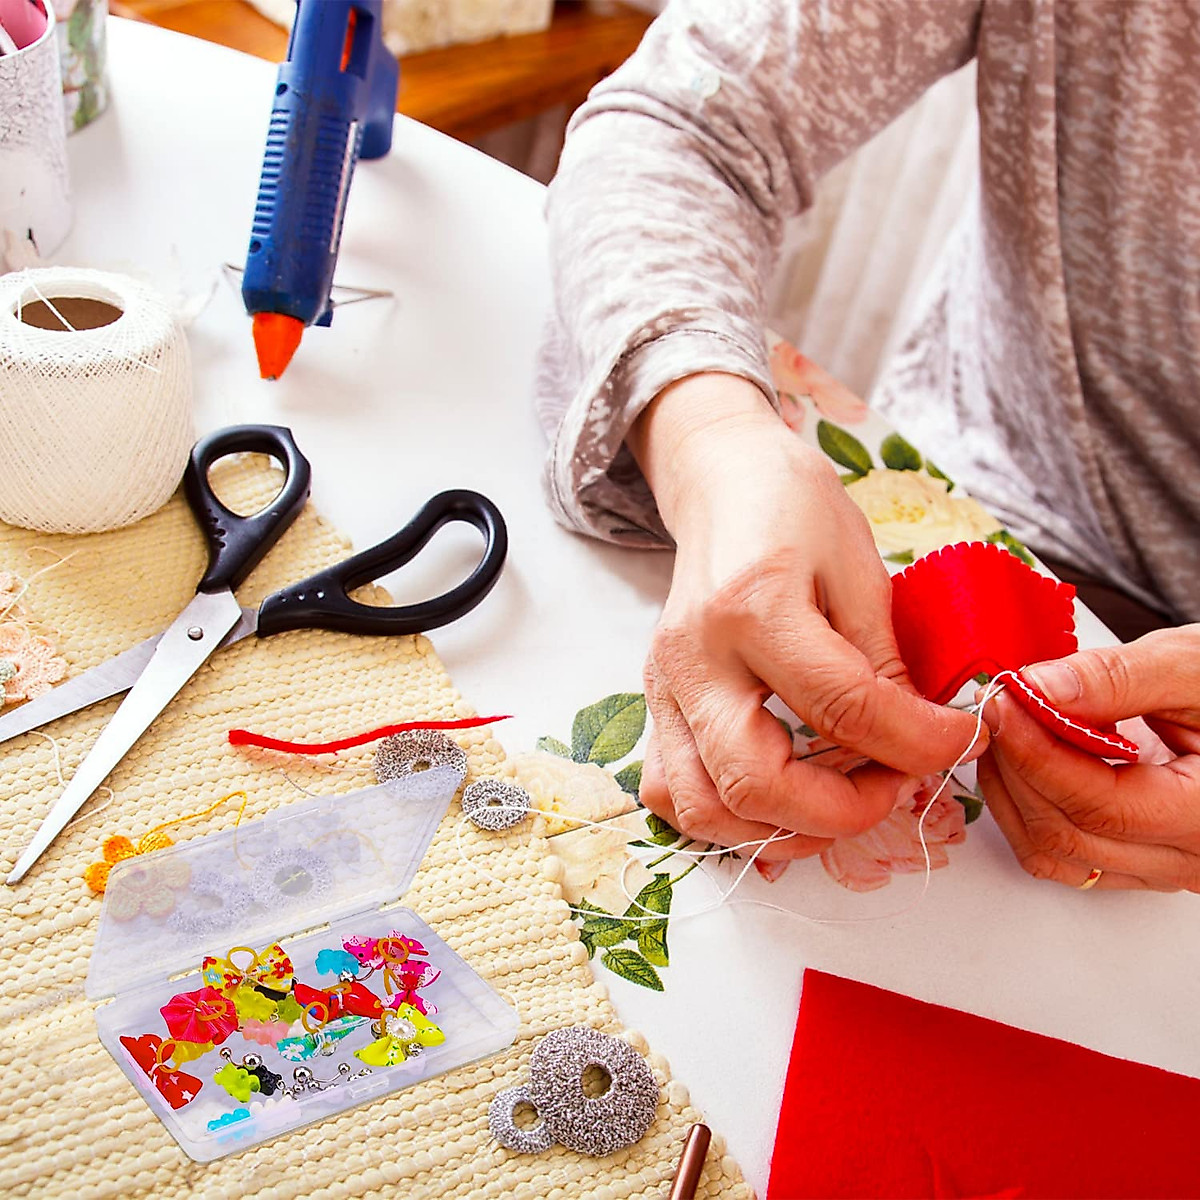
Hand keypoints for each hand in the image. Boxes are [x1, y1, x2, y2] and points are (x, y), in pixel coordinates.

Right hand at [626, 371, 982, 858]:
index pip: (843, 707)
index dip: (919, 742)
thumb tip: (924, 738)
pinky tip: (778, 797)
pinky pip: (672, 792)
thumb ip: (884, 660)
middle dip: (842, 811)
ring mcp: (665, 686)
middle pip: (755, 781)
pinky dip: (725, 817)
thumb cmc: (793, 507)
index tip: (964, 739)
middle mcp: (696, 657)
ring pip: (700, 808)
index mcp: (754, 605)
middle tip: (894, 785)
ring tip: (838, 800)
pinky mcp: (656, 702)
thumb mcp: (859, 566)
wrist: (721, 482)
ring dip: (779, 829)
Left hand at [978, 626, 1199, 890]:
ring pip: (1058, 855)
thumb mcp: (1192, 665)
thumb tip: (1037, 689)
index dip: (1035, 752)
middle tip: (996, 708)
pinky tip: (1027, 759)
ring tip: (1009, 729)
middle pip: (1068, 834)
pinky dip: (1033, 809)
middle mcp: (1195, 858)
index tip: (1002, 703)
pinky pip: (1069, 856)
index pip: (1099, 804)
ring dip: (1015, 792)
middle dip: (1016, 767)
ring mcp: (1169, 868)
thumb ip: (1114, 678)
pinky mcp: (1147, 861)